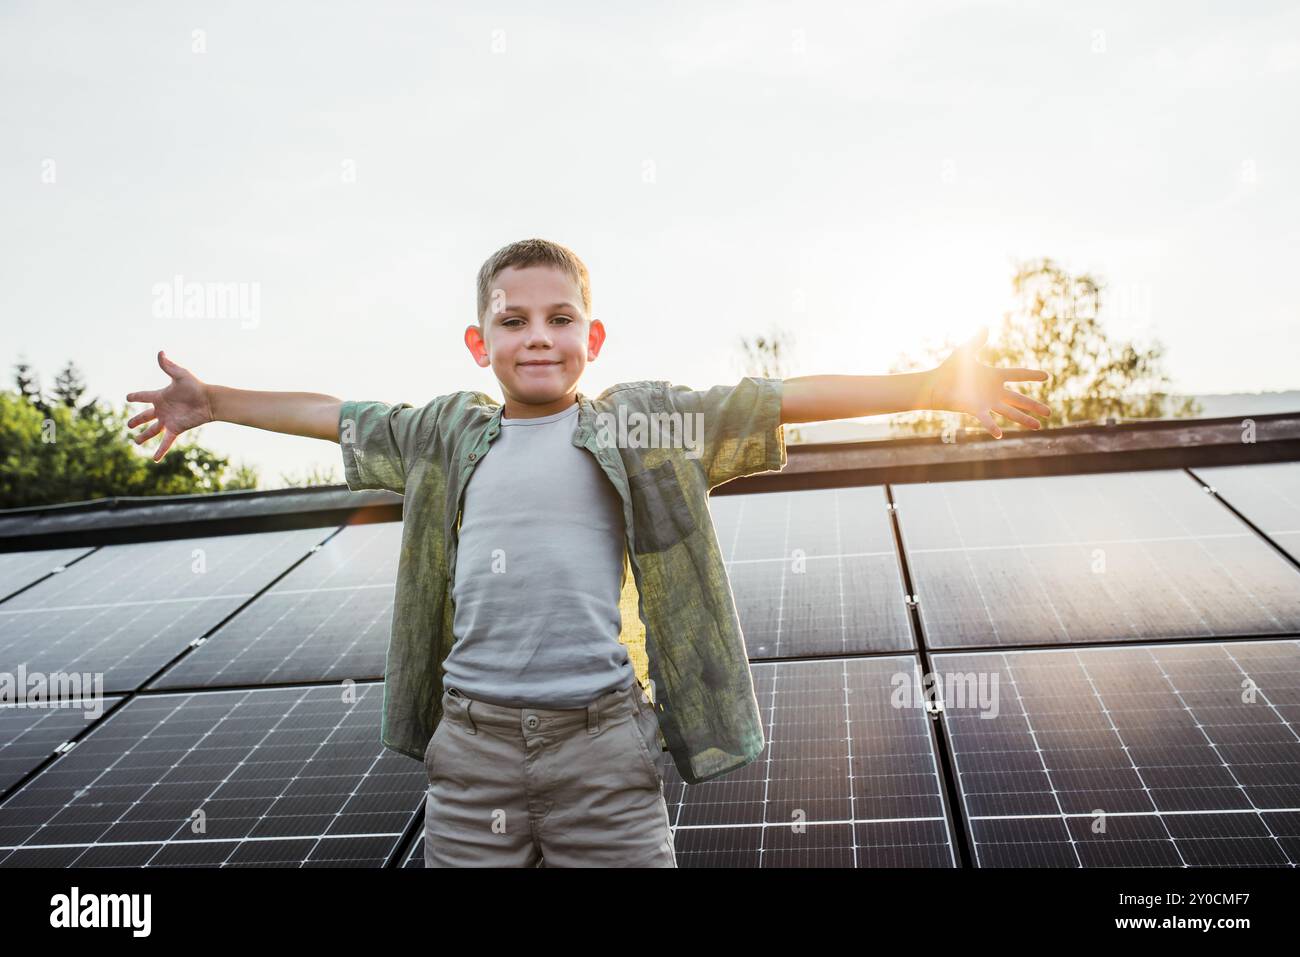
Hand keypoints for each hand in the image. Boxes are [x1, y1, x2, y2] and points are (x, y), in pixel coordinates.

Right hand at [125, 351, 214, 460]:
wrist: (209, 401)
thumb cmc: (195, 387)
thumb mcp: (180, 375)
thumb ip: (168, 366)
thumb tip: (160, 352)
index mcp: (160, 396)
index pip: (143, 396)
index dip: (135, 396)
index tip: (128, 397)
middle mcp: (162, 410)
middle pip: (145, 416)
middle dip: (136, 420)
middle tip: (129, 424)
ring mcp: (168, 420)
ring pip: (152, 431)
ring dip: (144, 436)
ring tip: (136, 442)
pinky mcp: (175, 429)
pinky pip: (165, 441)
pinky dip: (160, 450)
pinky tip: (155, 459)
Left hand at [925, 328, 1051, 438]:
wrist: (934, 384)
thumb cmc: (949, 369)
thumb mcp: (964, 352)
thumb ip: (976, 341)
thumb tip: (985, 325)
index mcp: (994, 376)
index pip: (1018, 375)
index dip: (1032, 375)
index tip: (1047, 376)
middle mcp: (994, 392)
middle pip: (1019, 399)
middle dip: (1034, 406)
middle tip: (1048, 413)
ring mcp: (987, 403)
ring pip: (1010, 412)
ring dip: (1024, 419)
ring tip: (1038, 426)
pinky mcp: (976, 411)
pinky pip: (987, 420)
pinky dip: (992, 427)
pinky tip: (1000, 434)